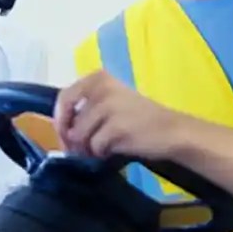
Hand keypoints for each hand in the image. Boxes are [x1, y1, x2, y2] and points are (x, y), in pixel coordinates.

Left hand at [52, 71, 185, 159]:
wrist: (172, 131)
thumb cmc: (140, 119)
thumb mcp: (112, 102)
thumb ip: (87, 108)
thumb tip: (63, 131)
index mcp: (99, 78)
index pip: (65, 97)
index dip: (60, 119)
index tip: (64, 134)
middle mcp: (102, 87)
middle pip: (70, 120)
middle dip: (70, 138)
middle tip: (78, 150)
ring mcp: (109, 107)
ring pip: (80, 135)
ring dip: (87, 148)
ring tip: (102, 149)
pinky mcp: (116, 127)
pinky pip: (95, 146)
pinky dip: (101, 153)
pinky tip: (113, 150)